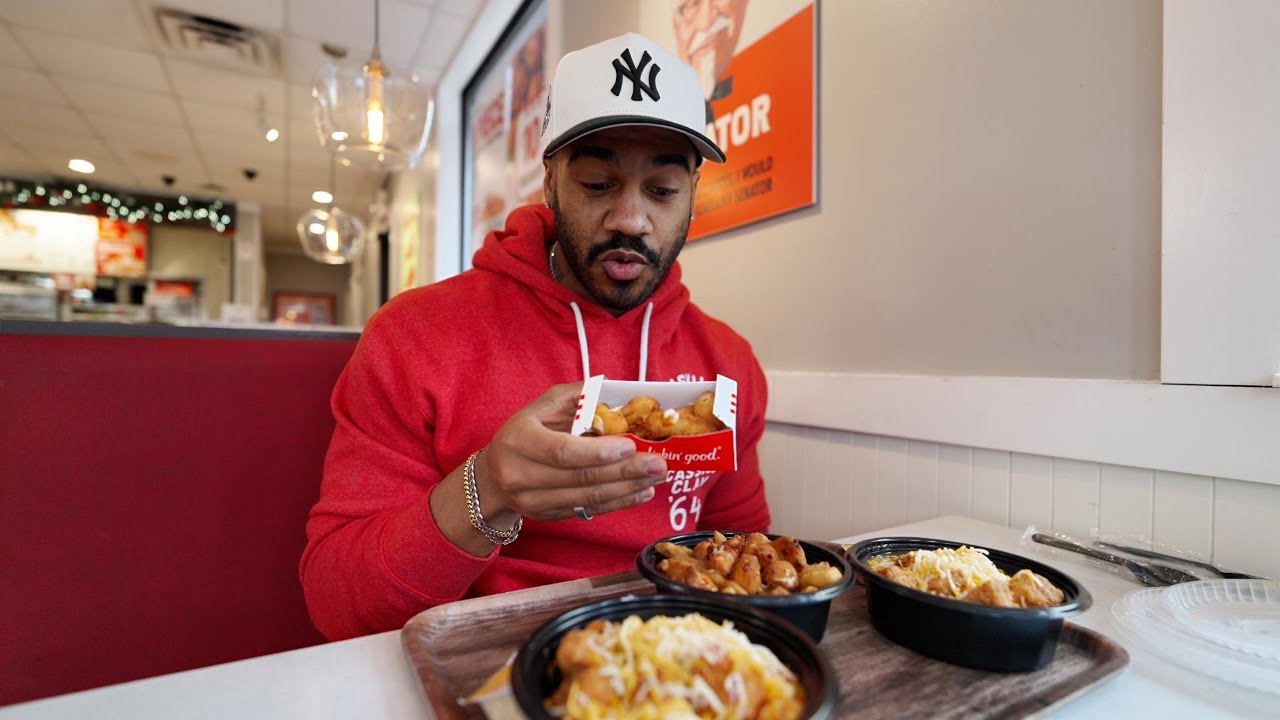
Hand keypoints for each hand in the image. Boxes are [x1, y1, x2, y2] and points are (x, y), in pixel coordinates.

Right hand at [476, 382, 667, 521]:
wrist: (494, 476)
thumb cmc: (527, 431)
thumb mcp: (544, 405)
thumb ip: (578, 396)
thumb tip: (617, 389)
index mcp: (519, 440)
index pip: (562, 452)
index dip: (597, 452)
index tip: (630, 447)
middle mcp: (520, 475)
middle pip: (580, 478)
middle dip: (625, 471)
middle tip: (658, 463)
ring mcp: (532, 501)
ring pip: (588, 498)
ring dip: (628, 488)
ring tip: (656, 477)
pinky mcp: (548, 517)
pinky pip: (588, 510)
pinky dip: (619, 502)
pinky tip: (642, 492)